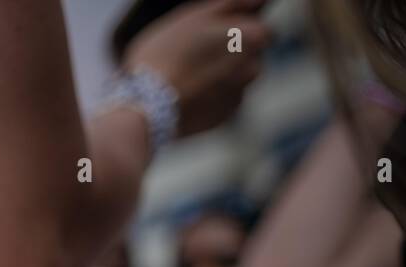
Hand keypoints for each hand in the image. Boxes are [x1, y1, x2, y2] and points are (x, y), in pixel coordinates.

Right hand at [124, 0, 269, 137]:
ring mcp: (239, 95)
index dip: (236, 29)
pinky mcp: (223, 117)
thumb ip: (232, 5)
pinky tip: (185, 93)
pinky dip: (208, 96)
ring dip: (218, 76)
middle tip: (194, 55)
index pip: (260, 28)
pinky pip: (220, 101)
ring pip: (234, 79)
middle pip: (248, 55)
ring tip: (186, 76)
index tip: (212, 34)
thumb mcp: (195, 16)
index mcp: (254, 37)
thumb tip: (258, 2)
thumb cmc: (166, 54)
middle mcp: (254, 67)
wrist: (146, 106)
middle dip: (229, 54)